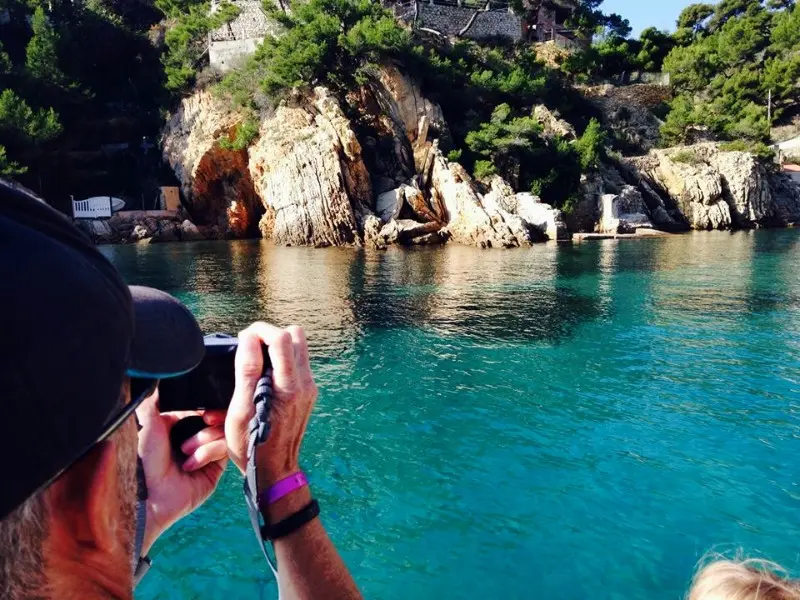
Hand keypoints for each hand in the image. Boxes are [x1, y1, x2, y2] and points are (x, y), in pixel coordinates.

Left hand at [136, 390, 228, 553]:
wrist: (147, 494)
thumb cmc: (143, 457)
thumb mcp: (148, 417)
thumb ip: (155, 394)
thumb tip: (158, 370)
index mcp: (179, 423)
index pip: (205, 405)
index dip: (209, 402)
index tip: (206, 406)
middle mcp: (195, 437)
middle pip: (220, 416)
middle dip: (213, 417)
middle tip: (205, 420)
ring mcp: (207, 453)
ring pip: (224, 431)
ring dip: (205, 439)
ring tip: (185, 452)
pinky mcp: (216, 470)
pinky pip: (226, 450)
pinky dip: (209, 453)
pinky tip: (191, 464)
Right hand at [225, 323, 317, 489]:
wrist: (274, 470)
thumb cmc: (252, 446)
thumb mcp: (240, 410)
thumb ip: (247, 371)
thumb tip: (248, 339)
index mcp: (289, 387)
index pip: (281, 338)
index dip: (259, 331)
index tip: (242, 339)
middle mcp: (305, 384)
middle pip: (295, 335)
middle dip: (270, 334)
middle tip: (250, 347)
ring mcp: (309, 387)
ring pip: (298, 346)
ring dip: (276, 346)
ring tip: (255, 361)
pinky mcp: (307, 392)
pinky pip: (297, 362)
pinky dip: (281, 359)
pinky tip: (264, 375)